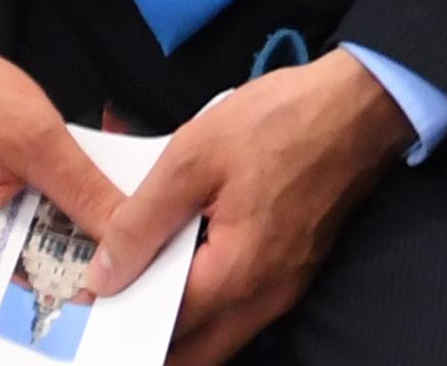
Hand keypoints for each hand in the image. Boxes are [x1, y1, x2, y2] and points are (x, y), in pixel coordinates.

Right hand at [0, 23, 117, 307]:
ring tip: (118, 239)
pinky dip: (53, 229)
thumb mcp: (37, 140)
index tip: (116, 288)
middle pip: (20, 293)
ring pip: (25, 264)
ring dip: (67, 252)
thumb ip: (84, 193)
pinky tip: (91, 216)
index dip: (66, 305)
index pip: (11, 309)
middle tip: (130, 265)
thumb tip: (129, 235)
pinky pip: (21, 240)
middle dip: (73, 278)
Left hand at [110, 47, 415, 363]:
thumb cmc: (280, 122)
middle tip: (109, 315)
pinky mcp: (293, 273)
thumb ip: (143, 221)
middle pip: (194, 353)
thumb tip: (104, 275)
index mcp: (236, 275)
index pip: (163, 328)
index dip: (118, 321)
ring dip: (177, 327)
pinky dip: (205, 306)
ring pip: (218, 337)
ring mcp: (283, 291)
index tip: (86, 309)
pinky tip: (180, 270)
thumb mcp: (194, 156)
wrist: (360, 105)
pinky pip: (239, 312)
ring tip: (136, 291)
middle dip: (148, 342)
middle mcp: (264, 300)